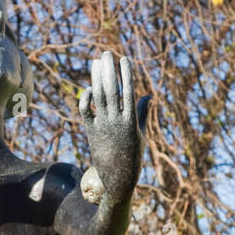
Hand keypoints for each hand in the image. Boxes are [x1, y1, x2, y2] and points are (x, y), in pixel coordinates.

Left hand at [79, 52, 149, 202]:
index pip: (128, 91)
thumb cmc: (133, 157)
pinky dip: (86, 98)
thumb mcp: (141, 134)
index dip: (125, 74)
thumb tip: (149, 95)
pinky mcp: (91, 132)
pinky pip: (86, 111)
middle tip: (106, 53)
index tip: (124, 59)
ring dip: (96, 77)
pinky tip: (89, 88)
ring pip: (98, 97)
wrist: (118, 180)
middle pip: (110, 89)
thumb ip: (142, 113)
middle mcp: (115, 122)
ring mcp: (102, 126)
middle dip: (108, 69)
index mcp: (130, 122)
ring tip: (96, 62)